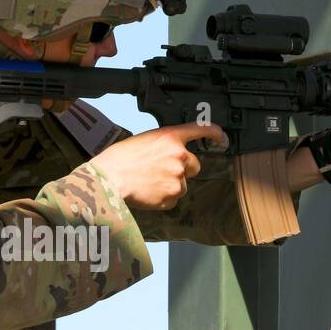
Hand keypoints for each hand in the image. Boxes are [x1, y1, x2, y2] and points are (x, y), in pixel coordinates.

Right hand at [91, 122, 227, 209]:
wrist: (109, 178)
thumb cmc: (121, 158)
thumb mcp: (145, 140)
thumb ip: (165, 145)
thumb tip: (174, 153)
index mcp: (171, 138)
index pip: (200, 130)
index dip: (214, 133)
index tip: (221, 137)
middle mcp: (179, 156)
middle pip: (194, 166)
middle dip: (183, 169)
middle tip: (162, 171)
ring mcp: (177, 178)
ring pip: (183, 185)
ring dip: (170, 185)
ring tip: (149, 182)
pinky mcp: (171, 197)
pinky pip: (173, 199)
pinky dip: (162, 198)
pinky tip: (148, 192)